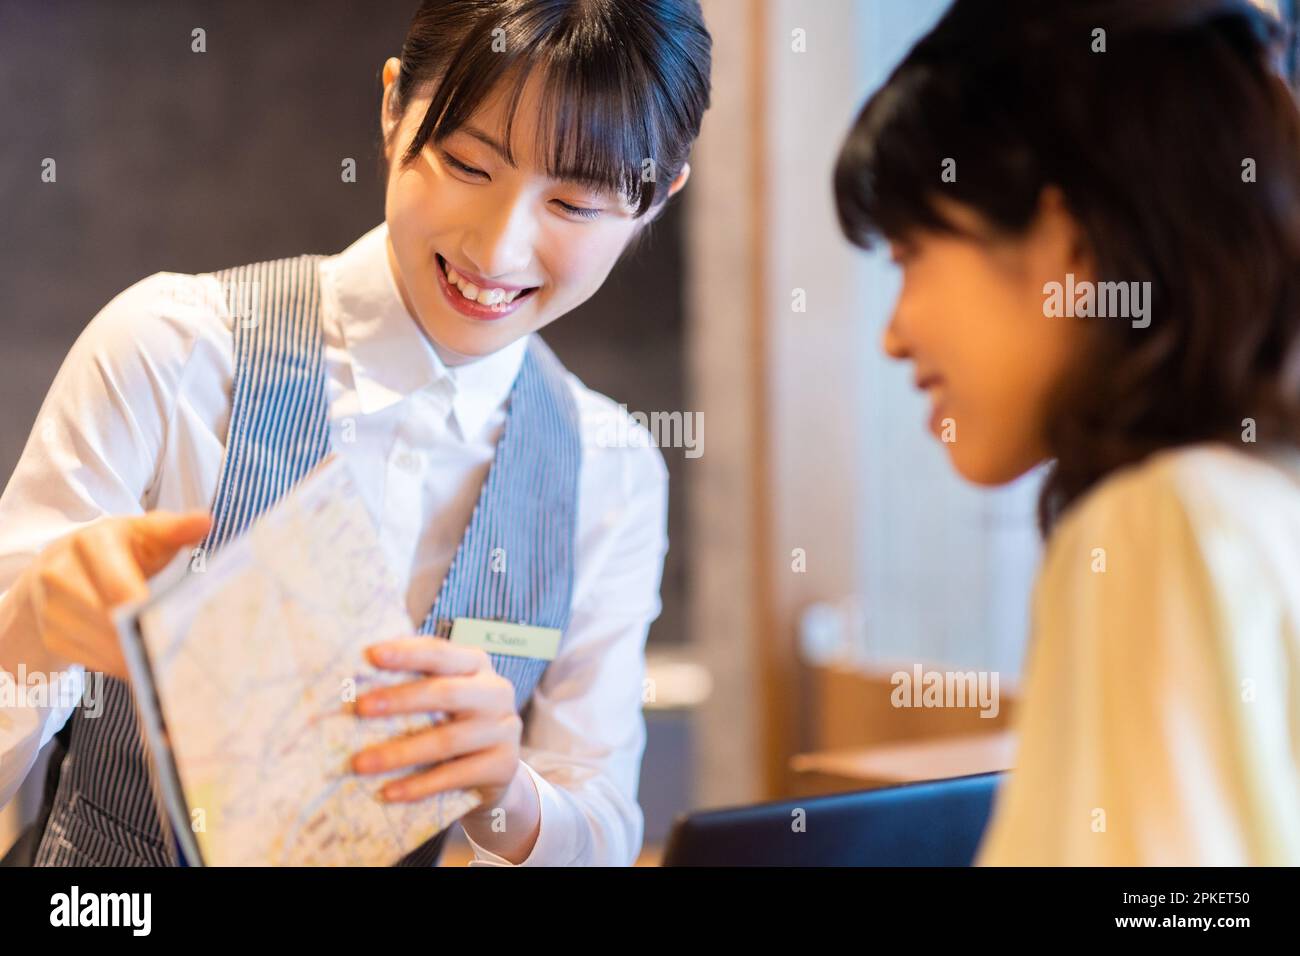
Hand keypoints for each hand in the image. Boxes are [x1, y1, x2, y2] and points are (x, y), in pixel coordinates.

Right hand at [17, 510, 211, 679]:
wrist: (61, 566)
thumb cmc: (118, 549)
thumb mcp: (144, 533)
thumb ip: (174, 530)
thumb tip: (204, 521)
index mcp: (91, 544)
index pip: (122, 589)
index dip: (150, 615)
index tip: (177, 632)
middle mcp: (61, 574)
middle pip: (111, 622)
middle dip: (147, 640)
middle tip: (180, 655)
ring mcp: (50, 608)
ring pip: (102, 648)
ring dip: (136, 659)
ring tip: (167, 663)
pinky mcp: (50, 636)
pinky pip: (92, 661)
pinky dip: (121, 666)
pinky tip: (143, 664)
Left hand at [350, 637, 523, 809]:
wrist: (495, 768)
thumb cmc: (455, 721)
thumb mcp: (443, 695)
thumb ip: (413, 682)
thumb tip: (353, 679)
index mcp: (476, 664)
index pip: (440, 653)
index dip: (407, 653)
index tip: (371, 655)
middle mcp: (495, 691)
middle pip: (445, 693)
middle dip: (400, 699)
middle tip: (360, 708)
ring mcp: (504, 729)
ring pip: (447, 740)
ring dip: (400, 753)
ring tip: (361, 764)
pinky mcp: (504, 765)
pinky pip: (456, 776)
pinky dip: (420, 786)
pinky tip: (389, 793)